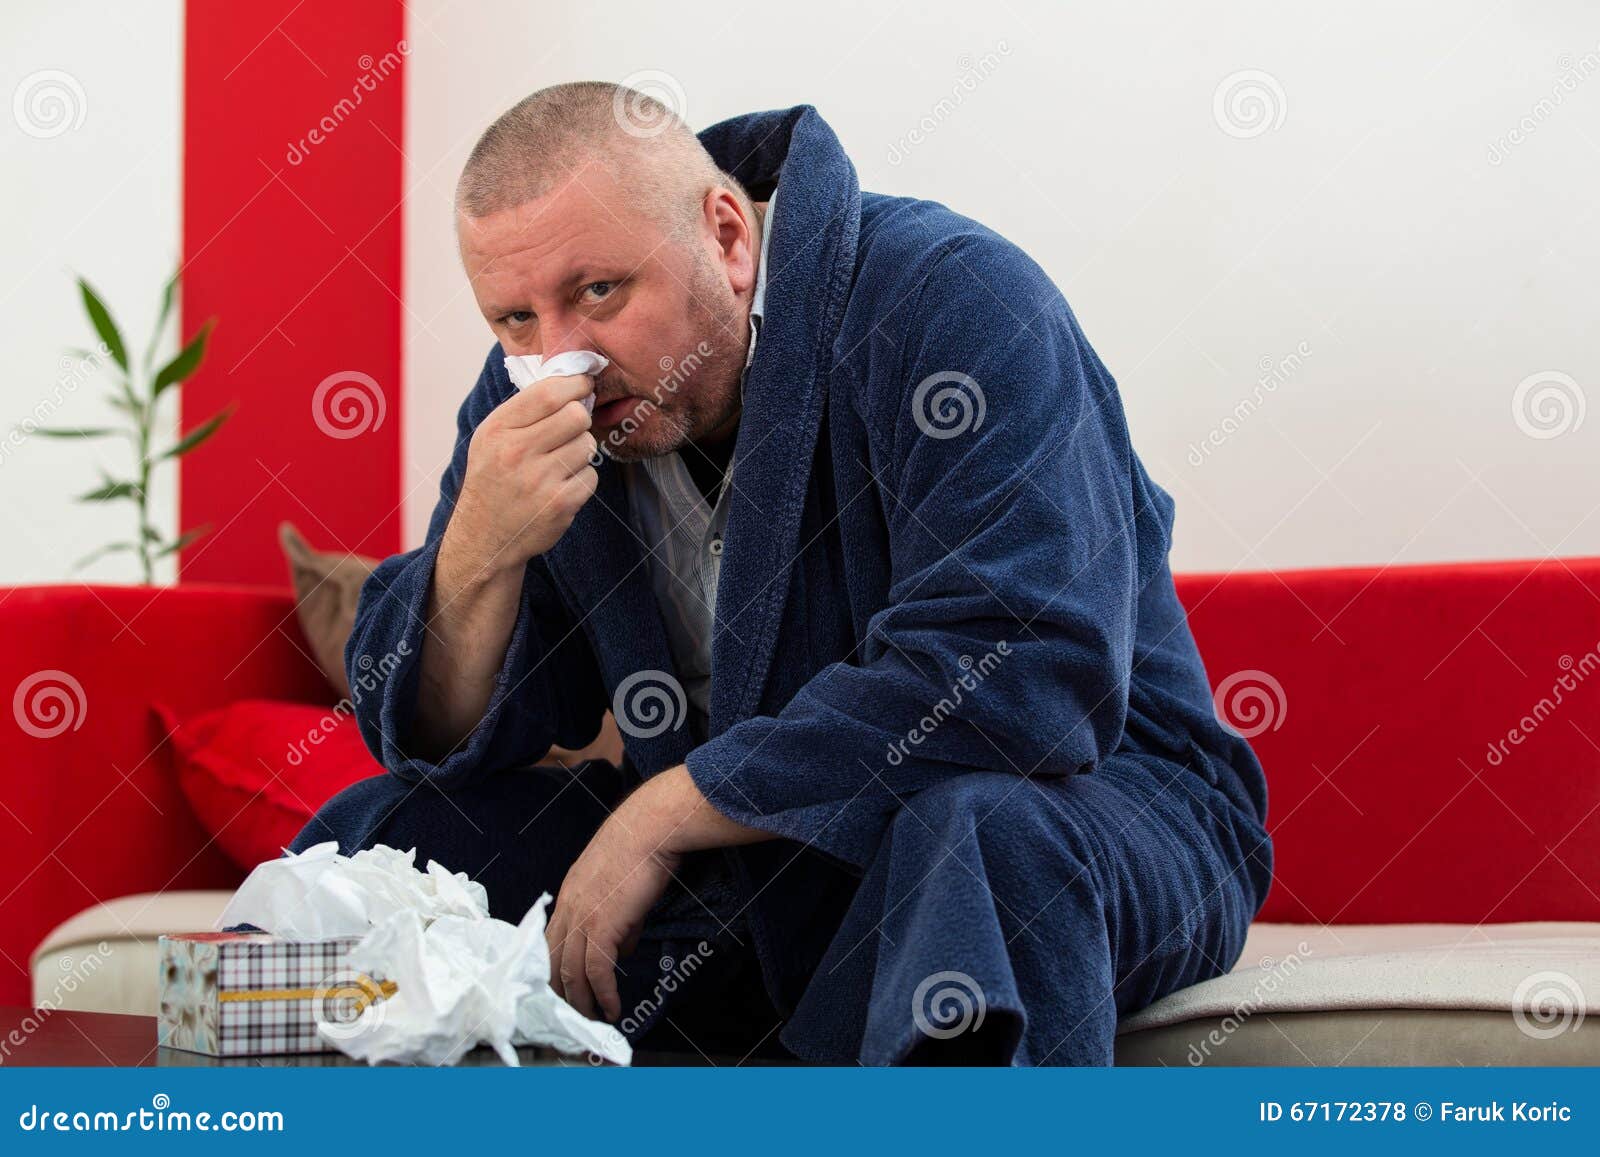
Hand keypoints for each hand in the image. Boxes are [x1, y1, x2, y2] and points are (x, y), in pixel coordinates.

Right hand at [442, 372, 598, 583]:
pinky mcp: (560, 504)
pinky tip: (561, 486)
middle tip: (571, 428)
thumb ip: (523, 411)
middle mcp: (516, 452)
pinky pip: (591, 476)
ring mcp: (539, 480)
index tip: (584, 383)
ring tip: (560, 462)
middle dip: (580, 418)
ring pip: (587, 445)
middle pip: (576, 415)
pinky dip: (582, 479)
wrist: (484, 538)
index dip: (575, 383)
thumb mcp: (491, 438)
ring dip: (581, 450)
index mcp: (498, 430)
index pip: (548, 393)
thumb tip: (570, 380)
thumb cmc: (492, 480)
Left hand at [545, 767, 769, 1021]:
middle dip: (561, 993)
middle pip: (553, 961)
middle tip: (572, 1016)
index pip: (551, 941)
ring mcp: (581, 917)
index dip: (555, 968)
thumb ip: (619, 921)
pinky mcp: (601, 926)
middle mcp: (567, 908)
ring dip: (582, 1001)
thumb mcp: (621, 885)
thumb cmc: (642, 847)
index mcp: (568, 895)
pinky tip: (612, 1008)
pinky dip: (603, 994)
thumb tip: (623, 951)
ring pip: (571, 972)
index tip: (563, 990)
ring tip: (593, 1020)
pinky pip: (596, 971)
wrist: (650, 828)